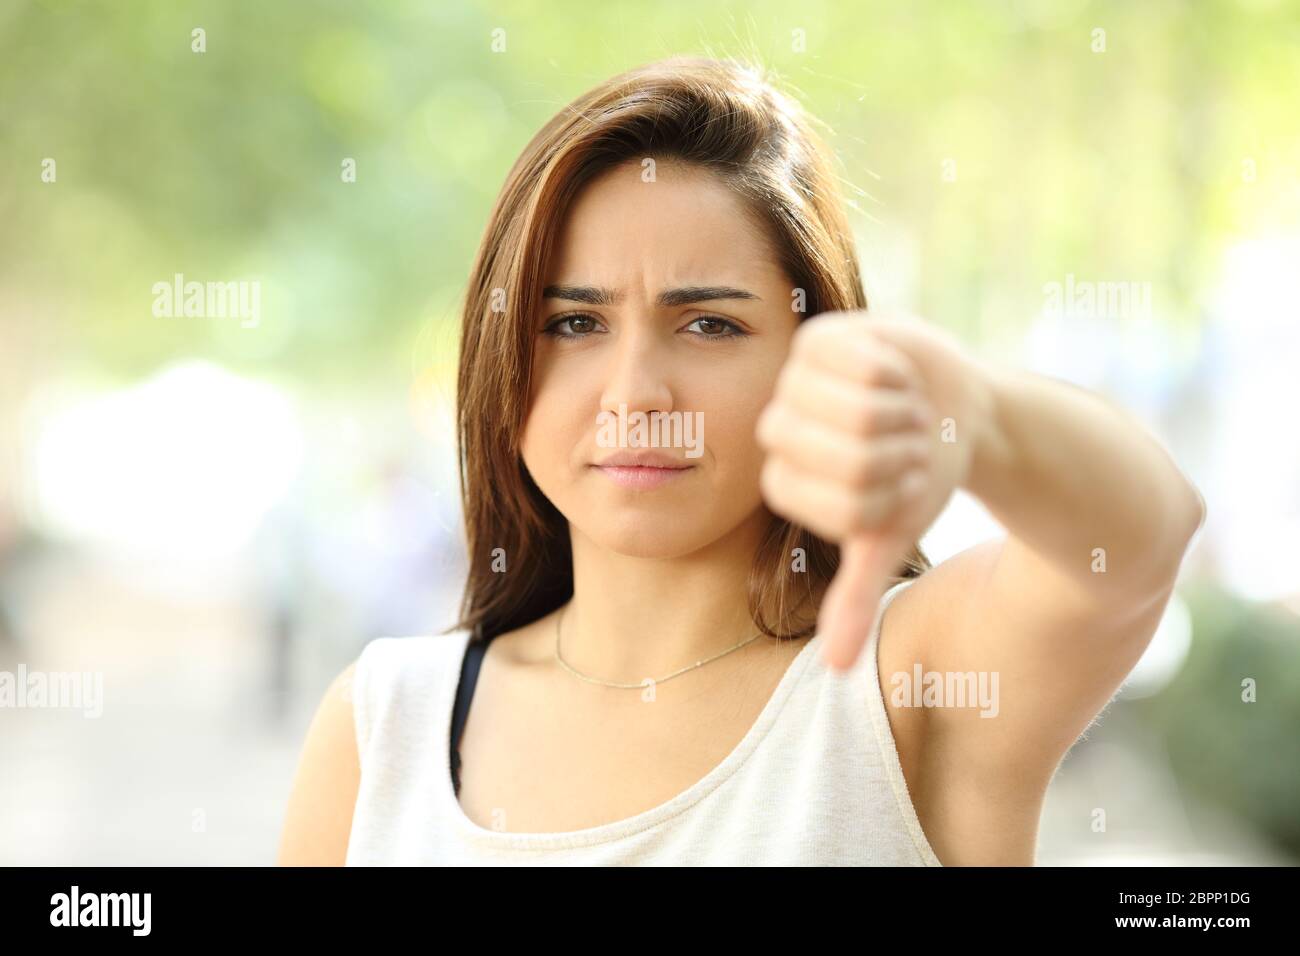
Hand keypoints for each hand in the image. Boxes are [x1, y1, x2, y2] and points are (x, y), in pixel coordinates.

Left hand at [756, 310, 988, 671]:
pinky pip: (869, 366)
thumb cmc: (915, 475)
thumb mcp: (887, 536)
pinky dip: (902, 374)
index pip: (844, 507)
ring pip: (863, 414)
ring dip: (906, 415)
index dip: (892, 497)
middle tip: (906, 444)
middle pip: (853, 461)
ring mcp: (791, 381)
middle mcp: (776, 431)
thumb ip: (856, 597)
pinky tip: (895, 373)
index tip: (898, 484)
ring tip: (903, 410)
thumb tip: (836, 667)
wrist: (950, 406)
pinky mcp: (818, 336)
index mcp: (782, 483)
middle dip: (904, 457)